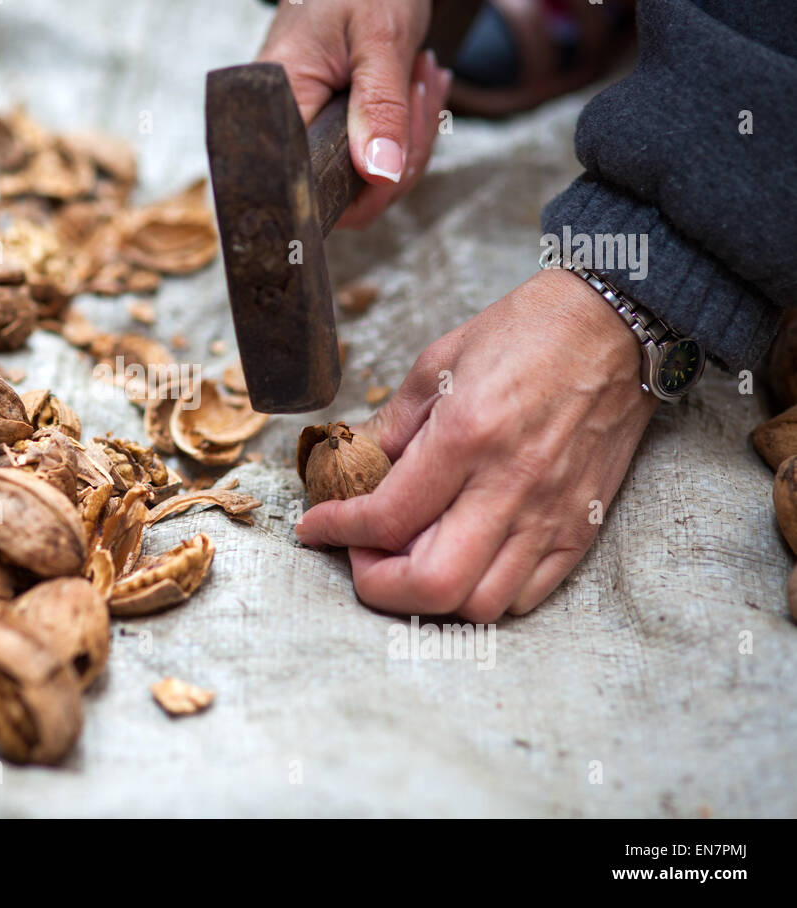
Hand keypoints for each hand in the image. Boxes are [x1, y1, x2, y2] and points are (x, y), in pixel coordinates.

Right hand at [256, 0, 450, 227]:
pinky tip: (417, 86)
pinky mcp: (332, 126)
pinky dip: (408, 130)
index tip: (401, 148)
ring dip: (411, 138)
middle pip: (343, 192)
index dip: (359, 190)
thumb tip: (379, 175)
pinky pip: (373, 157)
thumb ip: (381, 107)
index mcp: (281, 100)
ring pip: (367, 180)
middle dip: (400, 157)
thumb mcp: (384, 37)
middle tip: (421, 90)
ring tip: (421, 78)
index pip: (305, 185)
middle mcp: (286, 123)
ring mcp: (310, 127)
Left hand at [295, 267, 658, 620]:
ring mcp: (551, 514)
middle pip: (434, 584)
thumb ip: (390, 426)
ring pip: (482, 604)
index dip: (337, 531)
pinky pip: (526, 596)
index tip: (316, 526)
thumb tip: (348, 467)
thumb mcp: (437, 363)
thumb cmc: (525, 334)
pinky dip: (482, 592)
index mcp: (467, 436)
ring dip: (430, 595)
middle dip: (378, 584)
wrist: (615, 327)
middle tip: (360, 554)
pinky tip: (459, 559)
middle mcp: (511, 485)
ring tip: (409, 556)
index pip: (388, 517)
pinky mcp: (580, 528)